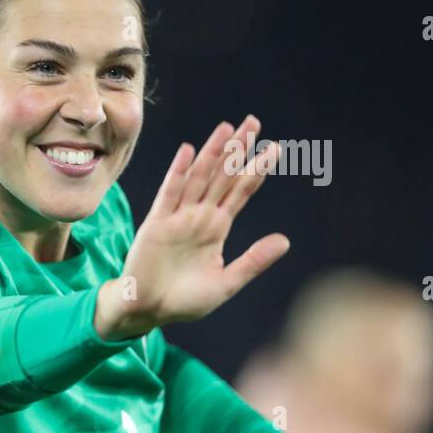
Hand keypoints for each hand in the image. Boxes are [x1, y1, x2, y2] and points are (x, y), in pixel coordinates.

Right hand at [95, 116, 285, 339]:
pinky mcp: (157, 223)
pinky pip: (170, 193)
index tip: (275, 148)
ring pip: (199, 178)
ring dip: (212, 153)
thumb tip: (285, 240)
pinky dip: (178, 173)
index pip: (240, 191)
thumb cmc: (184, 301)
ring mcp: (178, 217)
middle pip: (222, 176)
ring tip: (227, 128)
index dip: (256, 169)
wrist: (148, 310)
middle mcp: (199, 216)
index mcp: (216, 228)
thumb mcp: (226, 283)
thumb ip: (253, 260)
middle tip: (253, 121)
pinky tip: (189, 152)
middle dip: (237, 149)